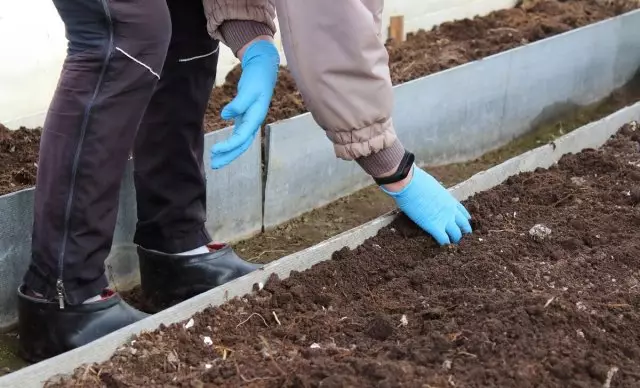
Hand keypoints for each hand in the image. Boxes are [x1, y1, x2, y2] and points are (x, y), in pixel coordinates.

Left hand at [211, 39, 278, 168]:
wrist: (263, 69)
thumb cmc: (257, 78)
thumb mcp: (249, 89)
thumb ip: (239, 103)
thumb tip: (225, 115)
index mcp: (256, 117)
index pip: (241, 137)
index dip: (229, 146)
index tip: (214, 151)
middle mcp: (254, 122)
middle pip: (242, 145)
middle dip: (229, 156)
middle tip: (214, 165)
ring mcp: (250, 121)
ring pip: (240, 142)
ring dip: (229, 152)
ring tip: (215, 160)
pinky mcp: (245, 118)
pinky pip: (238, 136)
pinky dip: (230, 143)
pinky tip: (221, 149)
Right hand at [382, 165, 471, 244]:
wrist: (409, 183)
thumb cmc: (416, 181)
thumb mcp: (432, 186)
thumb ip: (435, 194)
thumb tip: (429, 195)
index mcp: (450, 199)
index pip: (463, 213)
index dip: (464, 222)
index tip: (463, 227)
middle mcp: (451, 210)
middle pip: (464, 226)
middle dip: (463, 234)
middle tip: (460, 240)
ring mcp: (444, 219)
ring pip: (456, 235)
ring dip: (454, 241)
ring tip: (452, 247)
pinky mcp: (434, 226)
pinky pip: (444, 239)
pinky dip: (444, 245)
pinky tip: (442, 248)